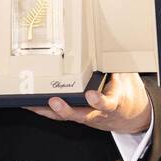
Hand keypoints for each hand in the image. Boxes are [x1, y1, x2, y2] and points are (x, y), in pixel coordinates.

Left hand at [25, 72, 151, 133]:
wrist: (129, 116)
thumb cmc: (124, 92)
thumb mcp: (127, 76)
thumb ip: (116, 64)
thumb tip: (109, 44)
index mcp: (113, 102)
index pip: (106, 103)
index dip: (98, 100)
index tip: (91, 94)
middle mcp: (98, 113)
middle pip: (81, 115)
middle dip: (66, 109)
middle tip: (54, 101)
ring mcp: (86, 116)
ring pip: (67, 117)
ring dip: (49, 111)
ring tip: (33, 104)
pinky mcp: (77, 117)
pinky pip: (59, 116)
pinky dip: (45, 111)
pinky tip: (31, 105)